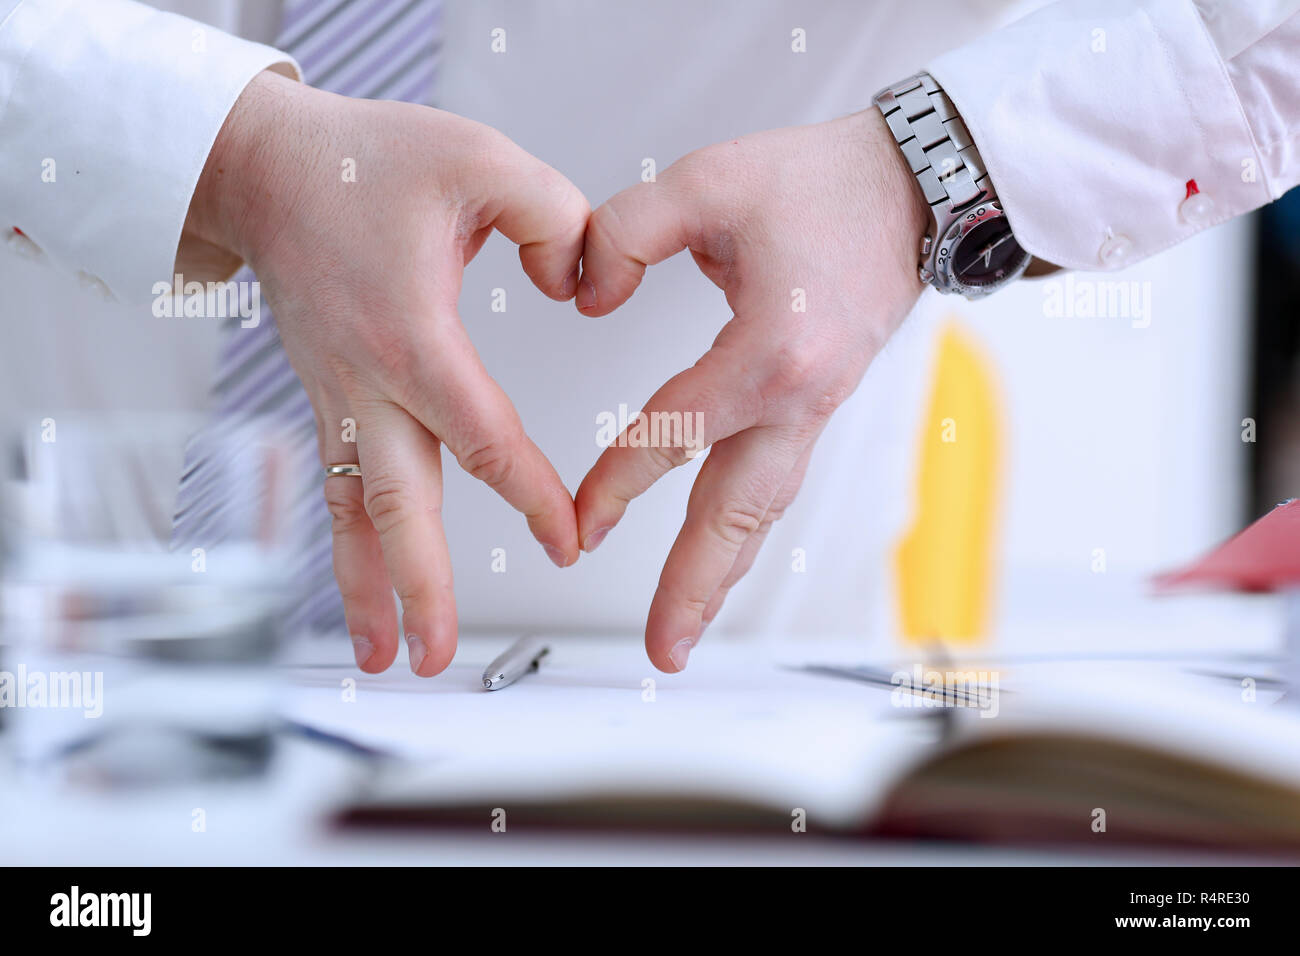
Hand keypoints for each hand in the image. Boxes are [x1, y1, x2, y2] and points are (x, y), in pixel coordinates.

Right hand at [185, 70, 588, 675]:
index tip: (567, 542)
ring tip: (384, 658)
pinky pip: (335, 491)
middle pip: (394, 503)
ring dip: (369, 588)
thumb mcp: (481, 161)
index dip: (529, 495)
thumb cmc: (366, 164)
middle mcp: (365, 382)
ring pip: (352, 512)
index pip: (482, 434)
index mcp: (412, 333)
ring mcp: (336, 400)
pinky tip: (361, 596)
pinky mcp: (328, 403)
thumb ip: (554, 219)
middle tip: (436, 656)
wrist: (269, 171)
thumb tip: (582, 286)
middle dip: (418, 585)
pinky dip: (347, 550)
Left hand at [574, 109, 928, 671]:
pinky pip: (774, 484)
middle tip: (662, 650)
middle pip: (740, 513)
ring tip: (683, 631)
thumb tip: (583, 296)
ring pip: (763, 511)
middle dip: (696, 586)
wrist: (911, 190)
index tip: (575, 522)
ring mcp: (817, 410)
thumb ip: (625, 233)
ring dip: (722, 576)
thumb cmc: (820, 184)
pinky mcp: (815, 406)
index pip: (677, 436)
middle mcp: (803, 399)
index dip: (617, 482)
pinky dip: (742, 532)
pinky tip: (716, 557)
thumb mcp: (707, 181)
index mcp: (774, 352)